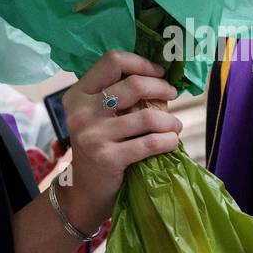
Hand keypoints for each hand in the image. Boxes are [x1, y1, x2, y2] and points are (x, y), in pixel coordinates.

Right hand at [58, 50, 181, 229]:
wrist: (85, 191)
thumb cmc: (99, 147)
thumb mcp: (98, 117)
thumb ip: (119, 97)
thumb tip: (161, 77)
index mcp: (78, 95)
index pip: (112, 61)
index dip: (141, 63)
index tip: (159, 72)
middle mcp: (82, 112)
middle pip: (134, 84)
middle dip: (161, 87)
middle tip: (171, 95)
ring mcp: (94, 135)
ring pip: (147, 116)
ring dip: (170, 121)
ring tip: (174, 126)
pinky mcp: (108, 158)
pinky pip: (150, 142)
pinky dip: (168, 140)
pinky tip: (171, 141)